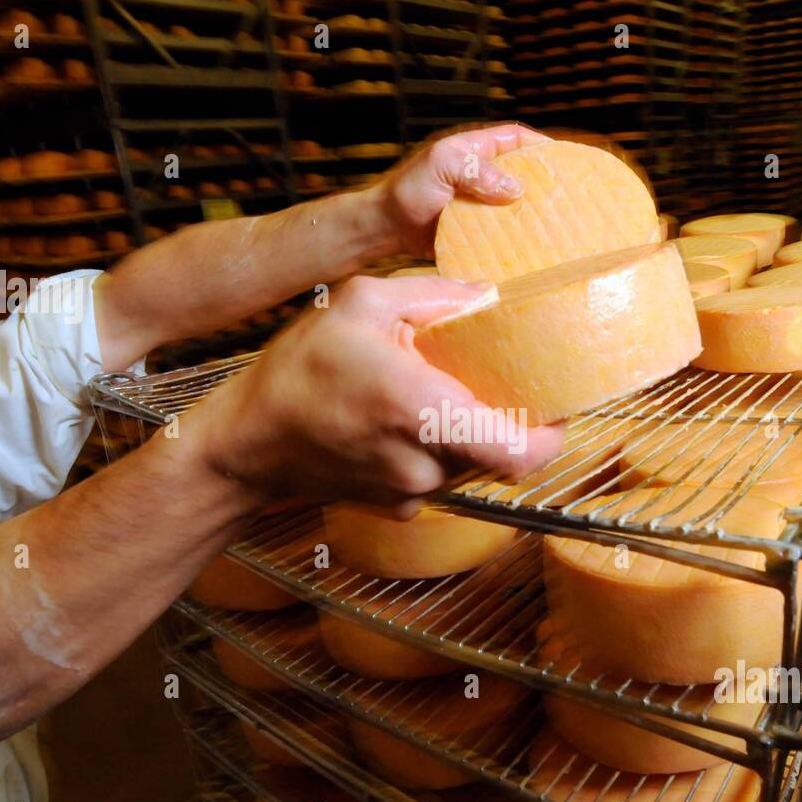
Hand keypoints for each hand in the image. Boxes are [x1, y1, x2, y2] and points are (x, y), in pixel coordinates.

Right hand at [181, 275, 564, 513]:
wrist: (246, 445)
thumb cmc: (296, 373)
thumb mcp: (359, 303)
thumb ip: (432, 295)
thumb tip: (486, 295)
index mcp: (419, 410)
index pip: (519, 453)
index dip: (551, 436)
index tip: (555, 408)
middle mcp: (422, 462)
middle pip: (498, 450)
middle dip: (501, 416)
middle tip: (493, 380)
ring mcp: (411, 492)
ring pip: (469, 462)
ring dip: (465, 430)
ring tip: (434, 392)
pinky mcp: (399, 507)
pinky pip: (440, 474)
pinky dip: (435, 447)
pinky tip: (403, 419)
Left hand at [376, 123, 548, 256]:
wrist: (387, 229)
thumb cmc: (408, 190)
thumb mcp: (441, 167)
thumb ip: (476, 170)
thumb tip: (516, 187)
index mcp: (475, 150)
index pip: (515, 139)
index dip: (540, 144)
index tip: (563, 157)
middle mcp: (482, 175)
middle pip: (521, 173)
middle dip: (543, 181)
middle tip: (567, 195)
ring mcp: (480, 203)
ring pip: (514, 204)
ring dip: (531, 212)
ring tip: (556, 223)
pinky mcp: (476, 229)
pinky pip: (501, 230)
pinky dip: (515, 236)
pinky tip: (531, 245)